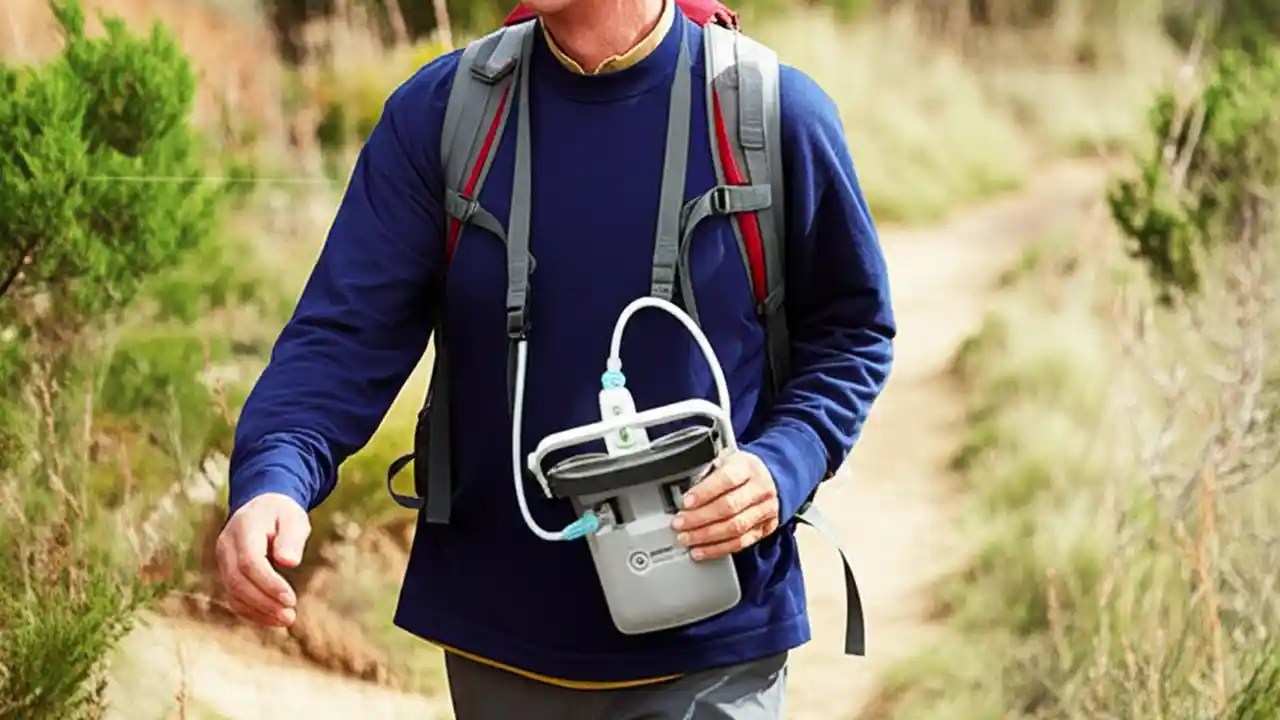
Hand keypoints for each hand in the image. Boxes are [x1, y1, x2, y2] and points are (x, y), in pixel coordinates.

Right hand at [215, 492, 310, 626]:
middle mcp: (226, 545)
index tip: (290, 598)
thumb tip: (289, 562)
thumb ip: (292, 538)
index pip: (249, 562)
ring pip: (233, 593)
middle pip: (238, 580)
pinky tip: (274, 619)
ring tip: (287, 619)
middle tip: (290, 615)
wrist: (262, 508)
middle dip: (264, 602)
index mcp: (243, 527)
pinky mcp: (226, 574)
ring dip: (259, 611)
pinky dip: (252, 612)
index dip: (268, 583)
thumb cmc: (282, 514)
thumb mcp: (294, 518)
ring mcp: (223, 561)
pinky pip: (234, 597)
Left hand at [672, 451, 779, 560]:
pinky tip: (700, 550)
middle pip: (729, 507)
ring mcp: (765, 510)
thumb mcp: (725, 460)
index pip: (727, 479)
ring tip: (686, 538)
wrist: (772, 479)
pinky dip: (717, 549)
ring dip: (706, 536)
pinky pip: (740, 543)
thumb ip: (706, 472)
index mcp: (748, 467)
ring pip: (735, 528)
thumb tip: (679, 489)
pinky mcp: (765, 529)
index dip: (705, 492)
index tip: (685, 502)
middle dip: (699, 518)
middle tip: (679, 523)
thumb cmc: (741, 470)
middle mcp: (760, 489)